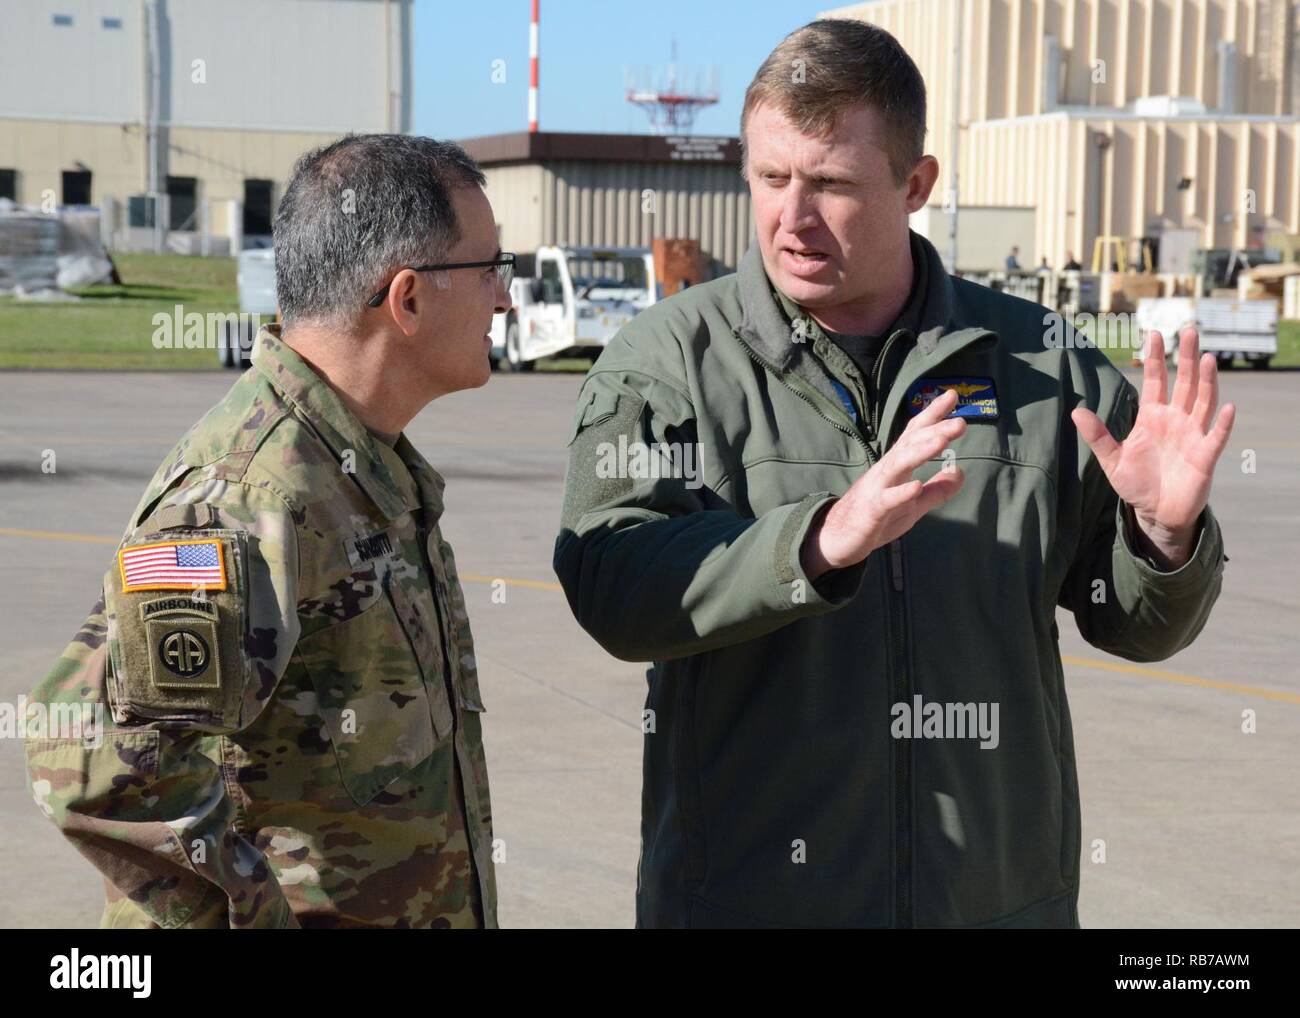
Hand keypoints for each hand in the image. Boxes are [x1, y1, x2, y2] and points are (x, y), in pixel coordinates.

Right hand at [802, 388, 966, 580]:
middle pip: (910, 444)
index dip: (933, 415)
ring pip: (899, 465)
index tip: (952, 395)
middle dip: (934, 431)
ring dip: (920, 451)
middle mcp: (886, 470)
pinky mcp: (871, 510)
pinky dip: (901, 493)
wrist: (839, 538)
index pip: (916, 434)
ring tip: (942, 441)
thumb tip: (960, 471)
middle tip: (960, 422)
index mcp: (898, 466)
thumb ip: (936, 490)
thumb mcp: (914, 505)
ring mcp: (877, 488)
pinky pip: (886, 500)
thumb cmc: (876, 518)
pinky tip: (915, 486)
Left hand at [1071, 328, 1235, 569]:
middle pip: (1184, 382)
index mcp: (1152, 416)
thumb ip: (1097, 435)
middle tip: (1190, 331)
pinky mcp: (1205, 456)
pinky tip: (1230, 408)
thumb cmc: (1135, 483)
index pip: (1155, 380)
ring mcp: (1193, 435)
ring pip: (1203, 401)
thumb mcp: (1111, 459)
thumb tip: (1076, 411)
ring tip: (1207, 358)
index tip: (1154, 333)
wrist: (1155, 512)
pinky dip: (1224, 423)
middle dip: (1186, 358)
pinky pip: (1217, 436)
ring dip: (1207, 381)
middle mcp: (1175, 419)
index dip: (1155, 358)